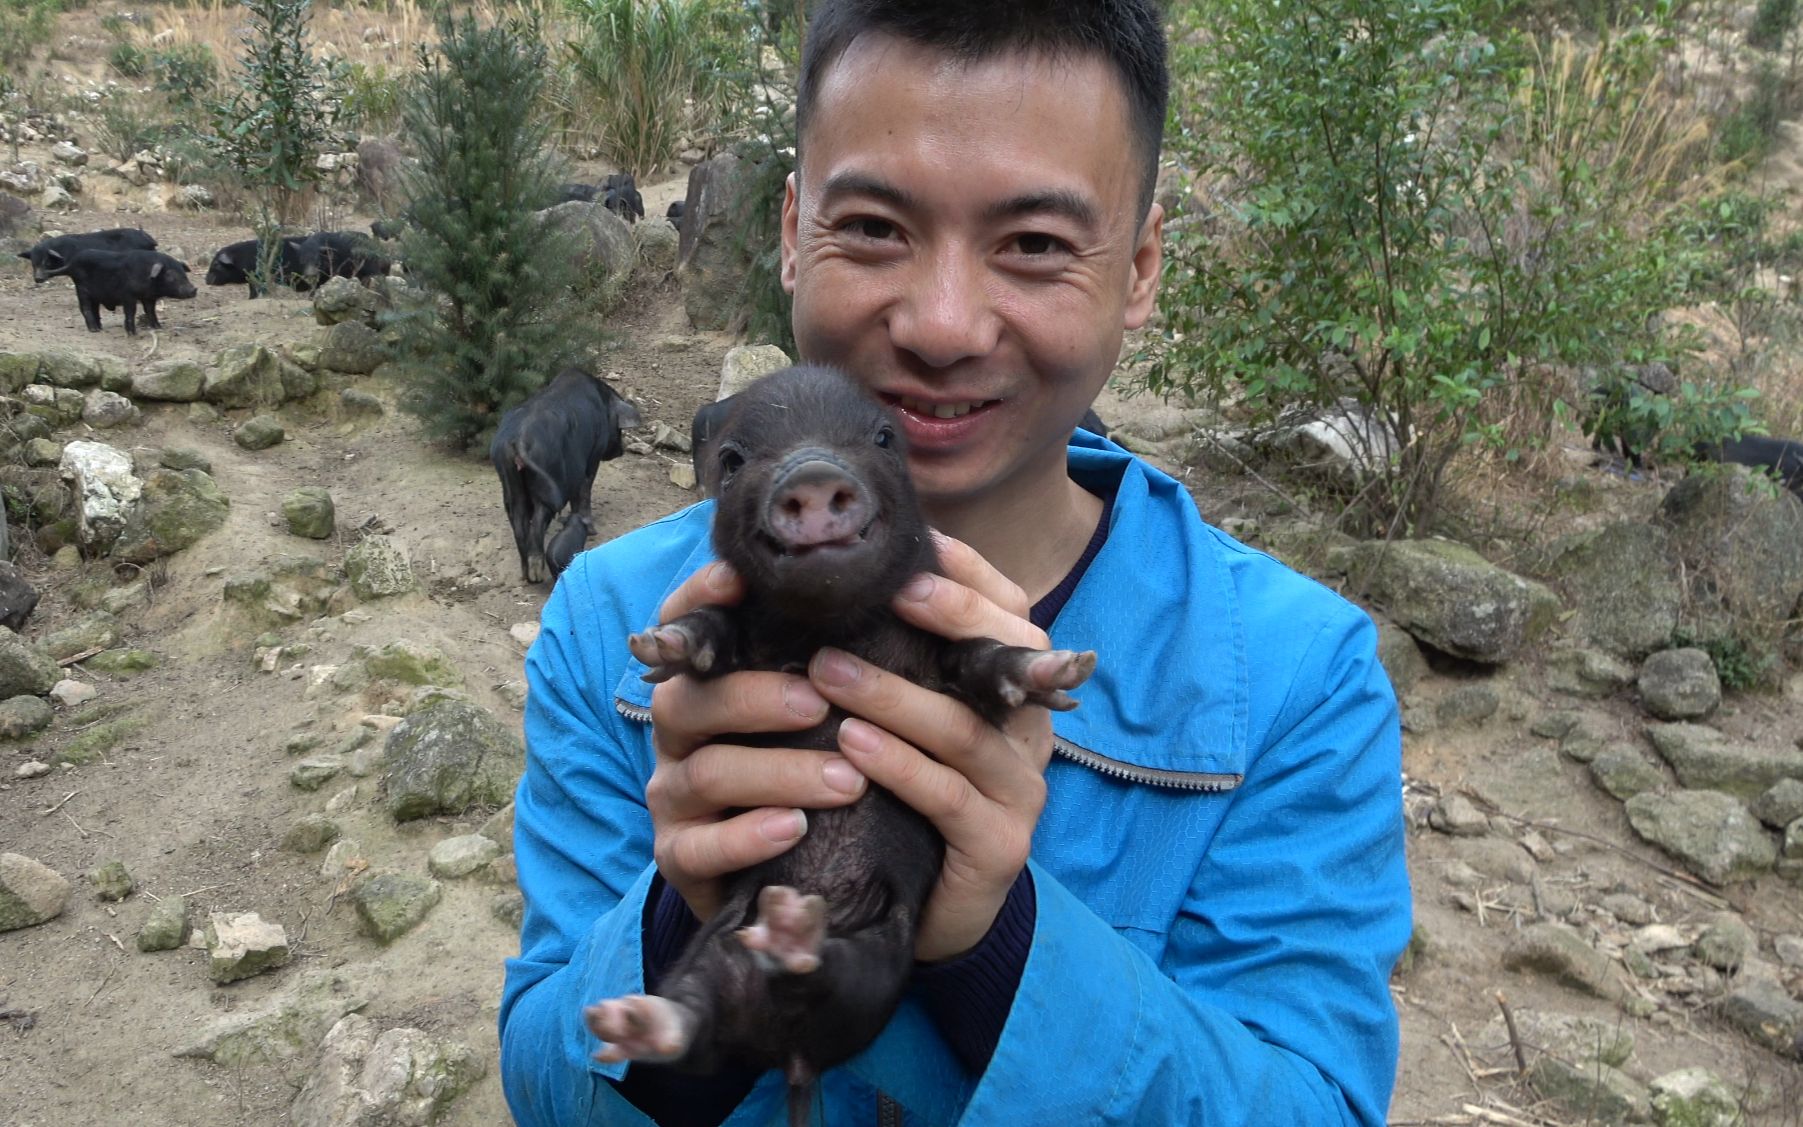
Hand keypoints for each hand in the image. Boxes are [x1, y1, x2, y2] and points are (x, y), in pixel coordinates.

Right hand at [642, 561, 868, 921]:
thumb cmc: (806, 767)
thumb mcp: (814, 712)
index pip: (685, 630)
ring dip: (780, 772)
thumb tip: (890, 588)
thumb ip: (827, 660)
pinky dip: (749, 835)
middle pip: (691, 700)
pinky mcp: (680, 858)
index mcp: (705, 684)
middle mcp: (678, 734)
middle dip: (757, 697)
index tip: (739, 580)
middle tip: (821, 702)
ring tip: (847, 781)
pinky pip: (702, 847)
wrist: (781, 870)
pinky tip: (795, 829)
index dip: (700, 600)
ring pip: (709, 773)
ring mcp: (674, 797)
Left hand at [810, 531, 1052, 961]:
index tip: (916, 546)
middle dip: (948, 618)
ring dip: (895, 695)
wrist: (926, 912)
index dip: (970, 578)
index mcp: (1013, 695)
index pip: (1011, 616)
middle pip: (1008, 660)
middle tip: (883, 592)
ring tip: (829, 670)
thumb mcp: (908, 722)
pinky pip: (948, 797)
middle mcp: (1031, 736)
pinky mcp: (999, 849)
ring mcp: (1021, 794)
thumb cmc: (905, 799)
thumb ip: (898, 660)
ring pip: (966, 730)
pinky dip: (897, 765)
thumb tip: (843, 579)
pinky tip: (850, 743)